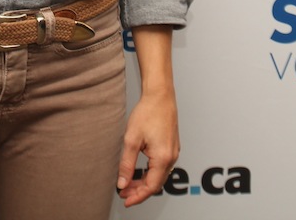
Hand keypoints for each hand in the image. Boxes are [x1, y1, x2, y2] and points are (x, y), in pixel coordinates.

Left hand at [116, 89, 179, 206]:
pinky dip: (151, 173)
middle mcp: (172, 157)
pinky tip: (140, 171)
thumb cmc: (147, 113)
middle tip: (123, 192)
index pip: (151, 186)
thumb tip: (122, 183)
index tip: (126, 200)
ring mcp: (173, 152)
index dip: (138, 196)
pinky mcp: (172, 147)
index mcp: (163, 158)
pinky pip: (162, 167)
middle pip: (156, 183)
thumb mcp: (131, 140)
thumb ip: (127, 164)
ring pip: (159, 175)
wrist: (160, 96)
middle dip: (139, 190)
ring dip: (145, 182)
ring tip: (128, 182)